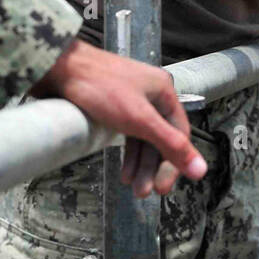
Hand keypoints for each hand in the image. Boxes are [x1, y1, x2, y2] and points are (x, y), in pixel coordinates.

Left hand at [31, 40, 207, 197]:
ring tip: (132, 186)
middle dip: (153, 168)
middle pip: (160, 139)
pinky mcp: (111, 106)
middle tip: (146, 191)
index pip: (179, 135)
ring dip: (139, 165)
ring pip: (142, 139)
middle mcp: (150, 96)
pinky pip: (127, 134)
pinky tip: (123, 170)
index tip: (165, 186)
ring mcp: (130, 101)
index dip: (175, 163)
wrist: (58, 67)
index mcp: (164, 93)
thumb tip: (200, 170)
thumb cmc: (99, 85)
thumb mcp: (139, 119)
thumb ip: (171, 145)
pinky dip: (127, 154)